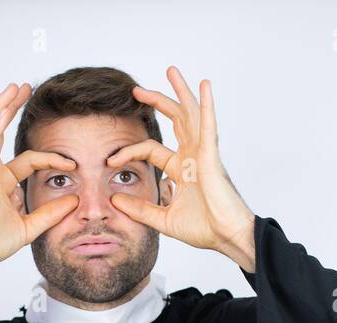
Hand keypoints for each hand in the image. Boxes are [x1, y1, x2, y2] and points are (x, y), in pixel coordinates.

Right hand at [0, 83, 79, 290]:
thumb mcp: (30, 227)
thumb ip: (51, 214)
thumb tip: (74, 201)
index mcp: (1, 181)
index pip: (30, 160)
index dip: (52, 160)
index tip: (72, 165)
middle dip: (11, 108)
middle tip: (24, 89)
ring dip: (1, 106)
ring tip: (15, 88)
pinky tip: (5, 108)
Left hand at [106, 66, 256, 271]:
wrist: (226, 237)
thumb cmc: (204, 229)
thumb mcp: (162, 219)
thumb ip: (139, 209)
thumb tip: (114, 200)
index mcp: (181, 169)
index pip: (150, 149)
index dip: (128, 151)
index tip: (110, 161)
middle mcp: (192, 156)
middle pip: (174, 121)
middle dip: (156, 102)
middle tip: (136, 91)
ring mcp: (203, 153)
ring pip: (191, 114)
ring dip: (181, 92)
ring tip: (171, 70)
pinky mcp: (212, 156)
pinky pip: (208, 125)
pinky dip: (207, 105)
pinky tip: (205, 85)